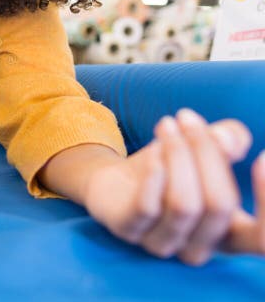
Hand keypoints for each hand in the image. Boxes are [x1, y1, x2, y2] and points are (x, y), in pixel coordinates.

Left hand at [84, 108, 259, 264]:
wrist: (114, 179)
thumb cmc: (168, 166)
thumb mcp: (202, 148)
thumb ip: (227, 140)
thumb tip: (230, 139)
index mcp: (229, 234)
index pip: (262, 241)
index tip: (263, 157)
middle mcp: (199, 246)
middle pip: (220, 204)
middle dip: (206, 151)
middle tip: (186, 117)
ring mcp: (162, 243)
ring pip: (184, 204)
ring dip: (177, 154)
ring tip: (166, 124)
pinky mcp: (129, 232)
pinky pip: (148, 206)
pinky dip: (154, 172)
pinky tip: (153, 150)